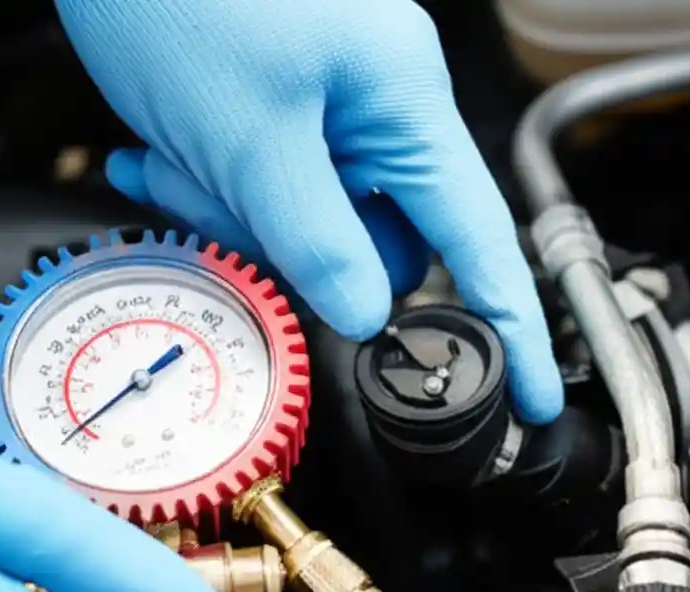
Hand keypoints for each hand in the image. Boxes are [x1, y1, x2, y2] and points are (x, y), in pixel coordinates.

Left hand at [56, 0, 563, 422]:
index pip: (476, 236)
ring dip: (228, 210)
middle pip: (370, 237)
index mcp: (402, 101)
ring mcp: (324, 103)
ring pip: (301, 218)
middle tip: (225, 209)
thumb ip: (318, 240)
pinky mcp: (273, 105)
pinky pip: (261, 181)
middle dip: (289, 246)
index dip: (508, 323)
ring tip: (172, 157)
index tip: (531, 393)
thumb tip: (366, 316)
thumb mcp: (250, 139)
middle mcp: (376, 103)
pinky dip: (207, 182)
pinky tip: (159, 151)